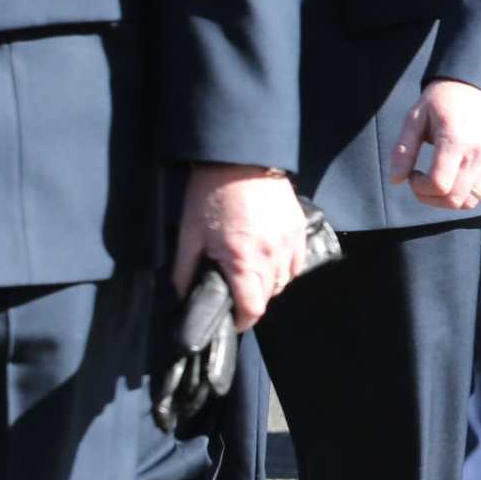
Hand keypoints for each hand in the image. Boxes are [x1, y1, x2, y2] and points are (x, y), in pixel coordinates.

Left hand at [176, 164, 307, 329]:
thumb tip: (182, 295)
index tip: (233, 320)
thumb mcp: (189, 232)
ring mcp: (289, 241)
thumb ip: (184, 269)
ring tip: (251, 274)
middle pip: (269, 297)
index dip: (242, 321)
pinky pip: (296, 262)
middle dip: (252, 302)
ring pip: (284, 281)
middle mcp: (271, 255)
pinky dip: (284, 268)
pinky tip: (269, 259)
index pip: (253, 309)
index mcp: (242, 260)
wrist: (240, 157)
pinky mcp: (298, 228)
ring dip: (268, 285)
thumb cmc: (212, 193)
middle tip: (236, 292)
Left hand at [390, 79, 480, 211]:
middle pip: (453, 199)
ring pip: (468, 202)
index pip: (439, 184)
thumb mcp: (415, 117)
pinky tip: (452, 180)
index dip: (420, 188)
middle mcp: (477, 153)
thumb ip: (403, 150)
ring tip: (436, 183)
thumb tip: (396, 180)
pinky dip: (463, 196)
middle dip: (430, 198)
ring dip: (447, 201)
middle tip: (420, 183)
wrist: (478, 87)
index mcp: (455, 139)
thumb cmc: (442, 101)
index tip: (412, 175)